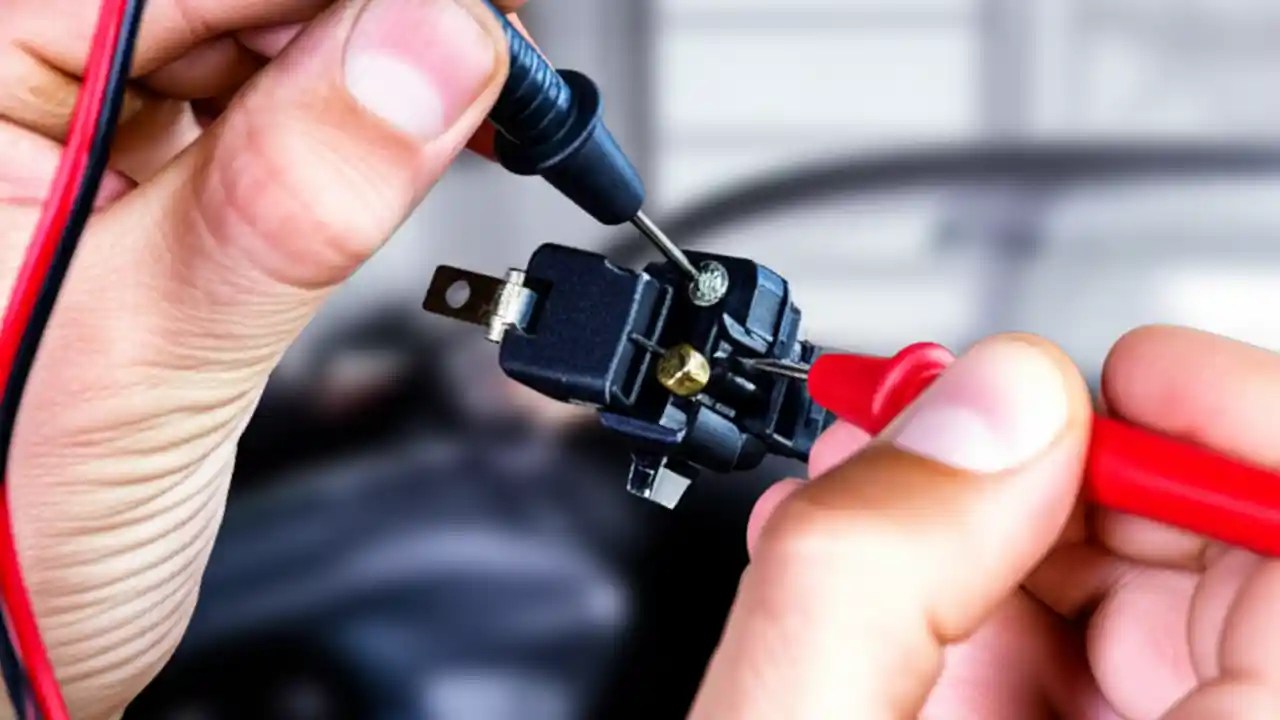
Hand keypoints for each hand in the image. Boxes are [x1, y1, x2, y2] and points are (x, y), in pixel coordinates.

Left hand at [0, 1, 523, 715]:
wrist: (6, 647)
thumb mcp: (145, 365)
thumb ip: (288, 202)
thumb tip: (428, 52)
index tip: (469, 15)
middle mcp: (25, 89)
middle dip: (379, 20)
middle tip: (494, 57)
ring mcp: (91, 132)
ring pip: (269, 35)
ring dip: (389, 59)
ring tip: (485, 102)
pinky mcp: (161, 184)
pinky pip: (283, 106)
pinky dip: (372, 116)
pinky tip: (432, 126)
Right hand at [691, 327, 1279, 719]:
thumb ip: (870, 568)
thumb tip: (974, 406)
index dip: (1234, 429)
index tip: (1129, 375)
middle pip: (1219, 578)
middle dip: (1060, 478)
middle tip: (942, 435)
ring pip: (1131, 625)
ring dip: (984, 535)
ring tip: (864, 498)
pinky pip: (1067, 679)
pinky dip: (965, 610)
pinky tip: (874, 577)